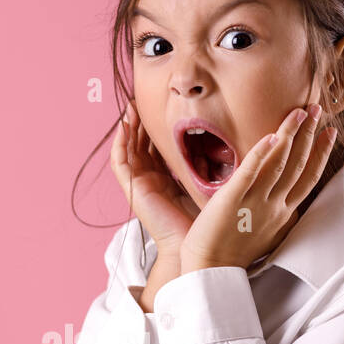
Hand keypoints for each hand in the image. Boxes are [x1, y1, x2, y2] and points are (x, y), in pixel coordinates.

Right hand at [110, 98, 197, 256]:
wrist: (195, 245)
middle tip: (145, 97)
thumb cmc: (206, 220)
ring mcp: (140, 185)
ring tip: (132, 105)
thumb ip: (208, 163)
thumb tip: (224, 139)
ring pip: (128, 149)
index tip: (165, 104)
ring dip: (128, 127)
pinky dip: (120, 144)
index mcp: (167, 178)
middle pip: (141, 143)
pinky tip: (124, 126)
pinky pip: (120, 163)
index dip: (158, 124)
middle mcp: (151, 179)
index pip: (158, 145)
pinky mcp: (133, 191)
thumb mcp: (208, 182)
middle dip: (142, 120)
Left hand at [179, 105, 337, 272]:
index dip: (320, 153)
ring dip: (291, 135)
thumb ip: (275, 212)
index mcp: (282, 214)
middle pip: (298, 165)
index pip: (307, 178)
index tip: (329, 132)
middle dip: (309, 134)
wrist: (211, 271)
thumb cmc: (232, 254)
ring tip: (299, 112)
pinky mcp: (232, 201)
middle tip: (316, 108)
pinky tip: (271, 135)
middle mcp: (274, 207)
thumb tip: (285, 200)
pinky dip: (262, 154)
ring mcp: (255, 203)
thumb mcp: (265, 232)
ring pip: (279, 164)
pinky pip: (250, 173)